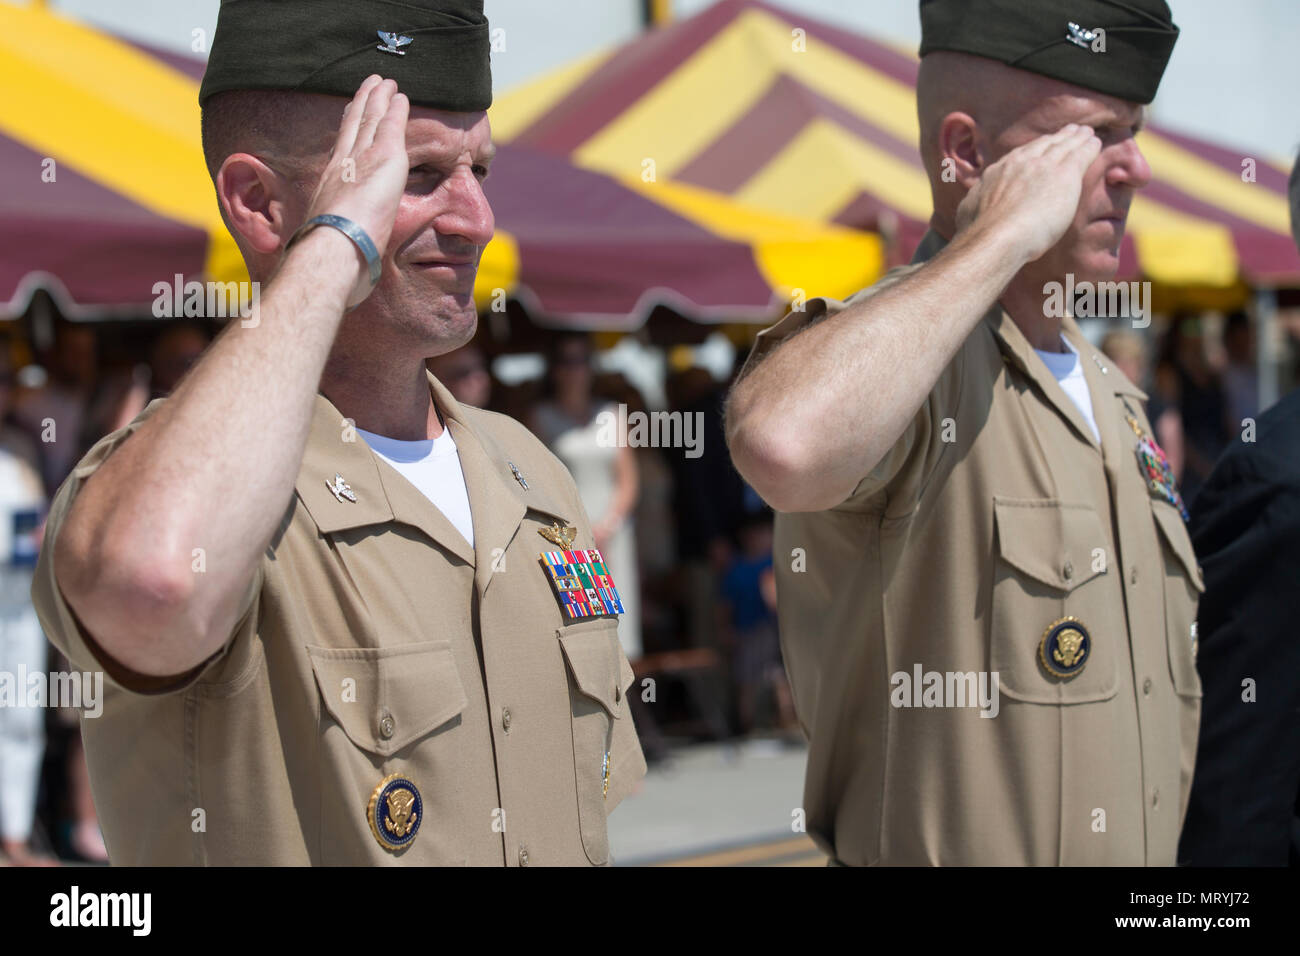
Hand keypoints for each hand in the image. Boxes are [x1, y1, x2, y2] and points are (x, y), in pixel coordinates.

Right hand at [300, 75, 409, 306]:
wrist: (331, 252)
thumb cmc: (328, 262)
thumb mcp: (330, 249)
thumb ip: (336, 249)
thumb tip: (339, 274)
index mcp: (331, 185)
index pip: (342, 151)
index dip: (348, 131)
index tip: (351, 115)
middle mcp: (342, 166)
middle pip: (353, 127)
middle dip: (362, 104)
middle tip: (369, 86)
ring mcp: (362, 160)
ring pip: (371, 119)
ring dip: (379, 99)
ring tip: (386, 83)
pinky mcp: (385, 159)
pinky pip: (392, 125)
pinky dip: (395, 108)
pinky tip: (401, 96)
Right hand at [954, 124, 1101, 264]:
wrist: (996, 236)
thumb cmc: (979, 233)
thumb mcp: (967, 212)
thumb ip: (974, 204)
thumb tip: (968, 208)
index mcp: (998, 172)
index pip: (1020, 156)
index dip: (1032, 151)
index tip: (1039, 149)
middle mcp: (1020, 163)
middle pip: (1043, 145)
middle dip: (1055, 138)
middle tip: (1067, 132)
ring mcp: (1043, 165)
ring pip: (1064, 144)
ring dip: (1075, 137)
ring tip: (1085, 133)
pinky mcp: (1065, 173)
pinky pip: (1082, 153)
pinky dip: (1089, 146)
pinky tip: (1096, 143)